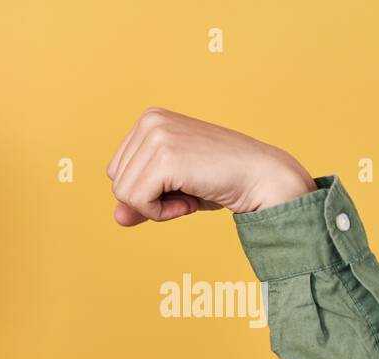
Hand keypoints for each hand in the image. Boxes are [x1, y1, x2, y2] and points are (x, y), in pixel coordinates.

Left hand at [105, 107, 316, 225]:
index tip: (179, 182)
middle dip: (148, 199)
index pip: (116, 172)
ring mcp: (157, 136)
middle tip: (187, 189)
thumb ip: (140, 201)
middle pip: (117, 182)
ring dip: (156, 208)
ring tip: (190, 193)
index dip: (144, 190)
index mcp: (148, 119)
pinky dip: (161, 213)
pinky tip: (189, 202)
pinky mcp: (165, 158)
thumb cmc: (219, 181)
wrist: (262, 177)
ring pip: (124, 195)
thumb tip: (117, 218)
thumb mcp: (170, 189)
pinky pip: (138, 202)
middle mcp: (149, 121)